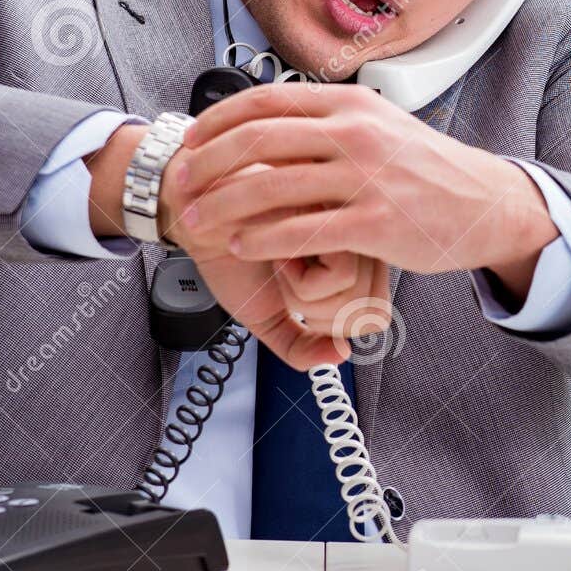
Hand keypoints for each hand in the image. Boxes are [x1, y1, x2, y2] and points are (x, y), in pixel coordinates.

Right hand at [161, 159, 389, 369]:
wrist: (197, 213)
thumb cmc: (232, 254)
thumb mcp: (265, 316)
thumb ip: (300, 347)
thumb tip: (340, 356)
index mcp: (356, 258)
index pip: (373, 319)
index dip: (328, 325)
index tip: (296, 294)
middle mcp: (361, 239)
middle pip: (367, 315)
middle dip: (313, 312)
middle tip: (284, 277)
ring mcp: (353, 226)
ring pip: (354, 296)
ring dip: (301, 293)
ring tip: (277, 256)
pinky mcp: (338, 214)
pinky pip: (340, 275)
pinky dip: (298, 278)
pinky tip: (276, 246)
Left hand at [174, 84, 558, 297]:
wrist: (485, 204)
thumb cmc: (427, 170)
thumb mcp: (380, 126)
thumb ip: (330, 120)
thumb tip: (273, 119)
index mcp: (351, 105)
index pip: (266, 101)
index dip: (218, 121)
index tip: (191, 140)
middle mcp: (355, 134)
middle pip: (258, 139)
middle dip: (207, 164)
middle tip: (180, 185)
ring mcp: (366, 179)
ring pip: (271, 187)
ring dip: (222, 205)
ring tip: (197, 221)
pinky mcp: (375, 225)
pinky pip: (301, 232)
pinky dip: (262, 239)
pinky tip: (241, 246)